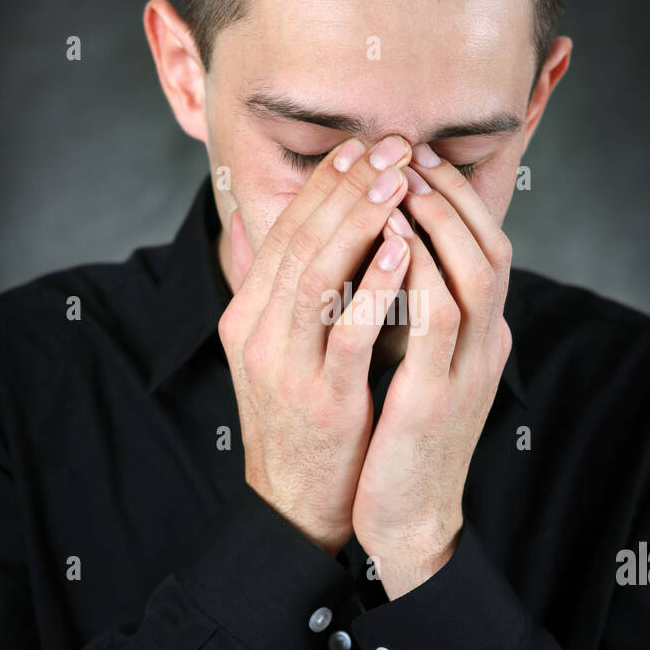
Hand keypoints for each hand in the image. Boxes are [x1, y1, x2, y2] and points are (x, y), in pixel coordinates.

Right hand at [218, 134, 415, 555]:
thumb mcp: (282, 349)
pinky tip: (402, 250)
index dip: (322, 187)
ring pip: (316, 274)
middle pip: (299, 241)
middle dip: (345, 188)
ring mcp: (285, 366)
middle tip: (386, 145)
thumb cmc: (304, 420)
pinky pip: (346, 330)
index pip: (284, 233)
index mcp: (247, 316)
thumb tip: (289, 225)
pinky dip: (374, 285)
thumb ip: (287, 291)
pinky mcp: (321, 398)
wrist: (296, 503)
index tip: (360, 147)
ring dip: (359, 221)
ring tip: (396, 180)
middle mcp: (257, 333)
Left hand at [351, 145, 513, 595]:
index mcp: (482, 340)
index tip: (415, 158)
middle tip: (409, 150)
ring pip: (473, 274)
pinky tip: (391, 238)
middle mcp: (486, 348)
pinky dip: (419, 271)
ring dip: (437, 220)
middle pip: (490, 247)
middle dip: (450, 193)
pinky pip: (438, 319)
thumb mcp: (417, 369)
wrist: (408, 522)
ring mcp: (467, 372)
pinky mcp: (435, 398)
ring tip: (399, 177)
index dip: (455, 199)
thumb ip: (415, 317)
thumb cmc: (402, 444)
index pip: (485, 249)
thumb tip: (391, 257)